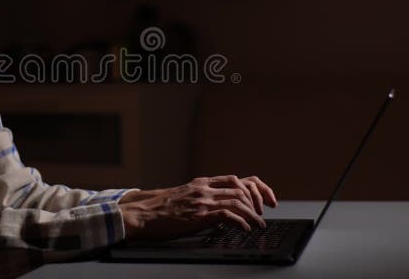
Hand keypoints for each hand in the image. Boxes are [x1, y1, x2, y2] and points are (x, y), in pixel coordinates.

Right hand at [118, 175, 277, 240]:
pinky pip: (227, 214)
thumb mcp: (183, 197)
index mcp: (201, 183)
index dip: (255, 188)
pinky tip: (245, 229)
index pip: (236, 179)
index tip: (265, 200)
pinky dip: (240, 221)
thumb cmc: (160, 209)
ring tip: (258, 224)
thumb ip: (200, 197)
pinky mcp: (199, 214)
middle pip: (241, 188)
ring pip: (237, 200)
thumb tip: (217, 208)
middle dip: (257, 201)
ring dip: (252, 214)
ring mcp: (202, 200)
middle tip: (263, 214)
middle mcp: (204, 188)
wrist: (143, 213)